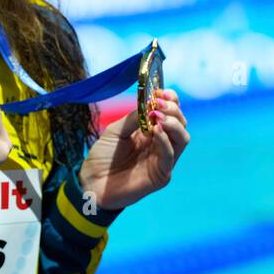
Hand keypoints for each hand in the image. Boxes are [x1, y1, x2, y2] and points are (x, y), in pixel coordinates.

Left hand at [79, 88, 188, 211]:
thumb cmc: (102, 157)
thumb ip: (133, 119)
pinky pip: (170, 156)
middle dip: (173, 110)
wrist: (91, 183)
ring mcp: (163, 159)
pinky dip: (165, 141)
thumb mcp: (114, 132)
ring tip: (158, 116)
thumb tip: (149, 104)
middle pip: (180, 123)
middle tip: (159, 103)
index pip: (171, 113)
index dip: (171, 101)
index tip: (161, 91)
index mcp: (151, 132)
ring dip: (173, 124)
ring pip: (182, 138)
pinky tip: (156, 131)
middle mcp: (161, 144)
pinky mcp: (161, 174)